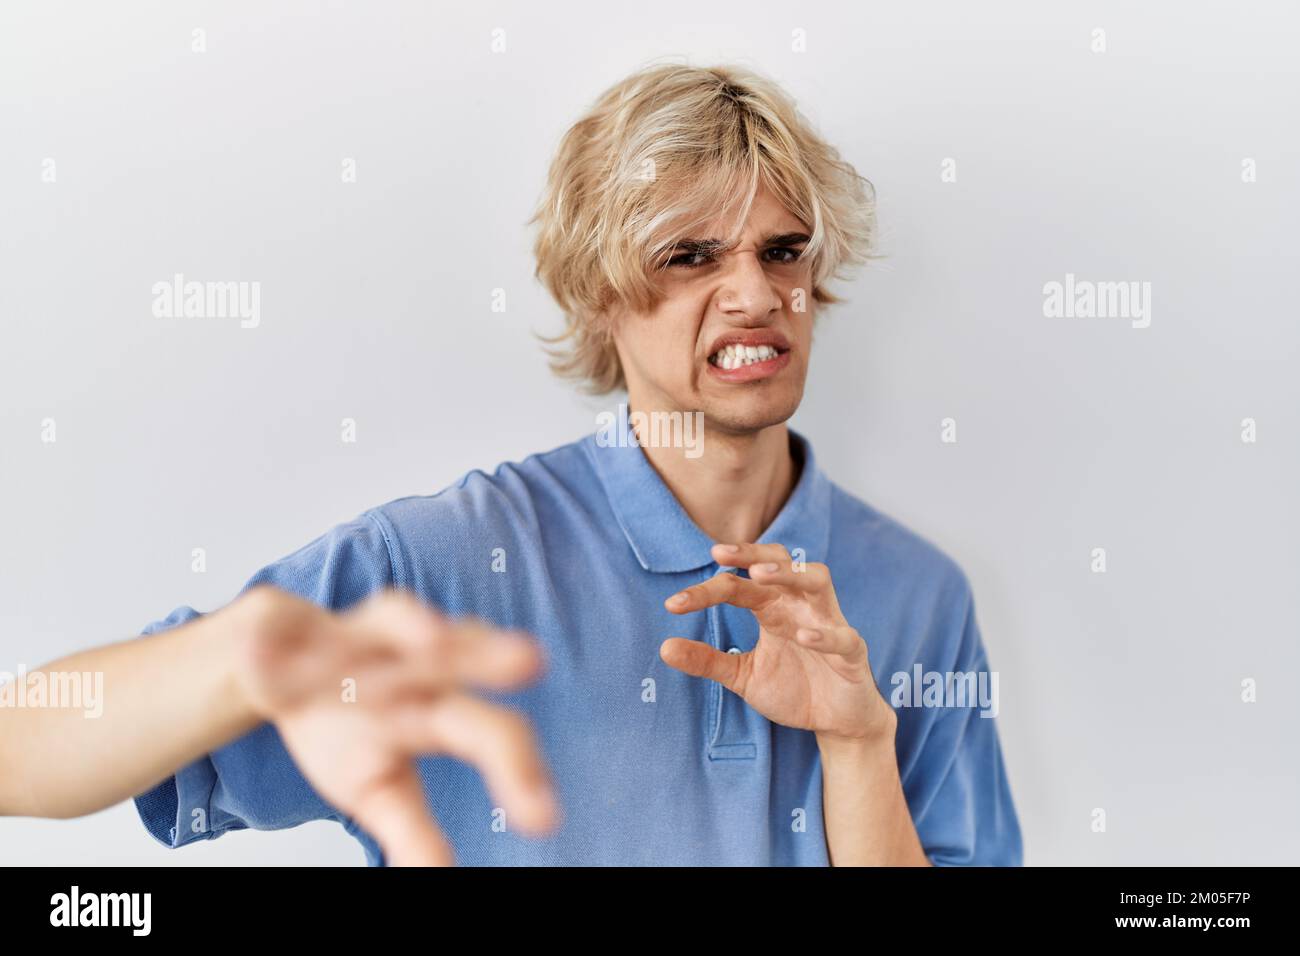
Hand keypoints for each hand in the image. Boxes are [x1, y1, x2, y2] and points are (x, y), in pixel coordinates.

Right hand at [231, 586, 557, 865]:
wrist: (280, 657)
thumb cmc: (349, 724)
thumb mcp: (381, 789)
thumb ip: (416, 833)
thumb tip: (442, 880)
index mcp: (439, 711)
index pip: (493, 735)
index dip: (518, 772)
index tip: (542, 819)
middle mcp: (414, 665)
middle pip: (460, 661)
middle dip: (494, 659)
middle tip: (532, 658)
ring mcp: (360, 638)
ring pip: (397, 623)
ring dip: (415, 627)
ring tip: (436, 639)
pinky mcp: (302, 628)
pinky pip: (291, 634)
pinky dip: (280, 647)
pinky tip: (264, 656)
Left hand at [660, 543, 894, 743]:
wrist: (836, 721)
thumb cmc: (794, 688)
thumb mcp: (743, 676)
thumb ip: (708, 662)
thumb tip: (664, 648)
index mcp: (773, 607)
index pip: (738, 585)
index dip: (705, 592)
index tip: (673, 604)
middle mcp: (799, 606)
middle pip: (780, 561)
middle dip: (752, 552)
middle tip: (719, 553)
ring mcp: (828, 624)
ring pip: (817, 580)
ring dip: (790, 574)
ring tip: (760, 574)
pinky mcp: (852, 653)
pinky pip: (843, 636)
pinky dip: (824, 634)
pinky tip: (802, 636)